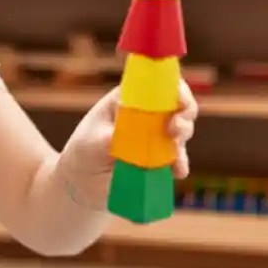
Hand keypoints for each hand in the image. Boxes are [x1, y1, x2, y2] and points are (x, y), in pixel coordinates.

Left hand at [57, 78, 197, 208]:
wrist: (82, 183)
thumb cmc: (83, 152)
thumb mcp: (92, 143)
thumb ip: (110, 137)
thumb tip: (128, 136)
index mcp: (129, 99)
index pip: (157, 83)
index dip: (174, 88)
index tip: (178, 102)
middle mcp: (146, 113)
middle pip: (178, 103)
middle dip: (185, 113)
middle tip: (176, 129)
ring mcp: (155, 135)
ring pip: (181, 129)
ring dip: (183, 138)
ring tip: (175, 154)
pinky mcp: (160, 158)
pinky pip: (178, 158)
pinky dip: (180, 163)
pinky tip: (178, 172)